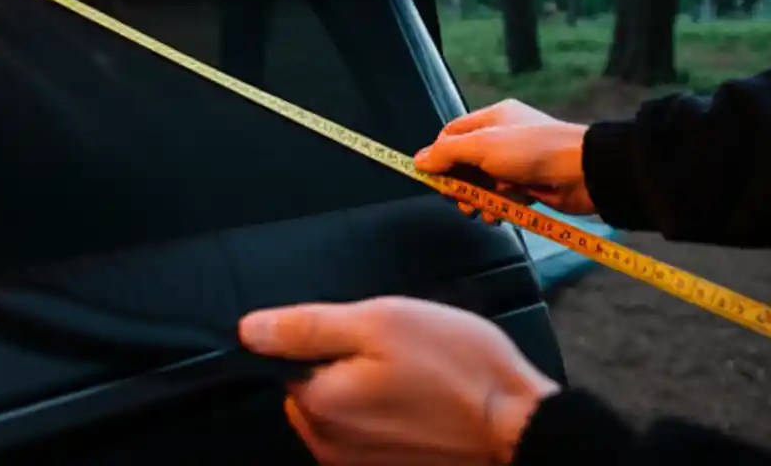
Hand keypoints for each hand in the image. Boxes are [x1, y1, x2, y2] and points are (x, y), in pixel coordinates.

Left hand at [238, 296, 558, 464]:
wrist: (522, 429)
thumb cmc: (458, 369)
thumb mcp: (382, 323)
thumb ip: (309, 327)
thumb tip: (248, 331)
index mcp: (318, 405)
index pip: (291, 362)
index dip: (330, 340)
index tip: (371, 336)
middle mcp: (327, 446)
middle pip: (314, 391)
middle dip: (345, 368)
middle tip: (399, 355)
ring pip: (343, 415)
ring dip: (368, 395)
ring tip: (416, 381)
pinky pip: (370, 438)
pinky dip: (389, 421)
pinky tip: (423, 407)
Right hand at [413, 99, 595, 218]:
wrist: (583, 173)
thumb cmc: (530, 152)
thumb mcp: (482, 147)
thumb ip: (447, 154)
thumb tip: (417, 161)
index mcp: (492, 118)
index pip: (452, 134)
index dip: (439, 156)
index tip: (433, 179)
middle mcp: (503, 137)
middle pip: (465, 162)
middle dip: (459, 184)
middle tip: (459, 201)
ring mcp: (517, 162)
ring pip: (483, 183)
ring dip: (478, 200)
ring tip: (481, 212)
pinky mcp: (530, 185)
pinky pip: (503, 196)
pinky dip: (498, 207)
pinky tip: (498, 216)